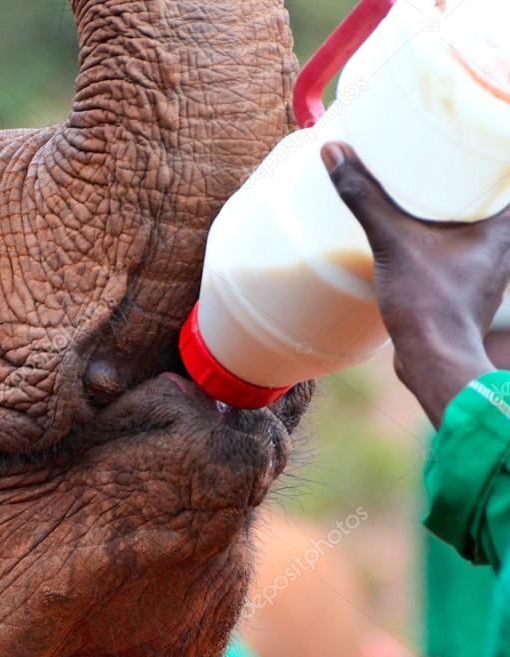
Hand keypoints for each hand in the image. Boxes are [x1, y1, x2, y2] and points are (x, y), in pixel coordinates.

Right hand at [321, 142, 509, 427]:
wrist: (436, 362)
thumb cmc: (430, 304)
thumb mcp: (393, 242)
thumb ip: (366, 198)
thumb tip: (336, 153)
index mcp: (505, 224)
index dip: (499, 145)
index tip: (484, 123)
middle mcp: (506, 242)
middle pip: (500, 194)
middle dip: (479, 170)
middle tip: (451, 144)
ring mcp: (491, 264)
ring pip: (484, 220)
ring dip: (465, 201)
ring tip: (433, 179)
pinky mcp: (469, 282)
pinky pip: (466, 244)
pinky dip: (449, 230)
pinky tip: (423, 228)